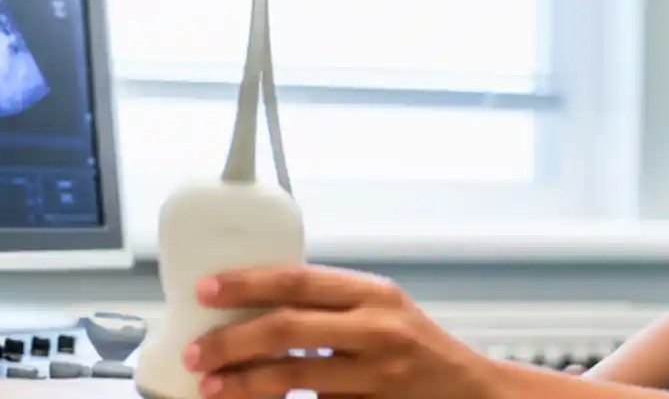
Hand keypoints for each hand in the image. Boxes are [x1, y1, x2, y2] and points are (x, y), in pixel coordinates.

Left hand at [183, 264, 501, 397]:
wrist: (472, 394)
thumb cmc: (419, 350)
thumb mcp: (382, 311)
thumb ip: (330, 306)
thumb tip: (254, 306)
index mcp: (373, 294)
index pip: (297, 280)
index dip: (246, 284)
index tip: (206, 289)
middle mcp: (378, 330)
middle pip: (287, 327)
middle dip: (231, 339)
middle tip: (197, 350)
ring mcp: (376, 376)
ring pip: (294, 376)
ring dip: (243, 383)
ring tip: (211, 385)